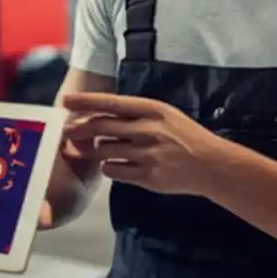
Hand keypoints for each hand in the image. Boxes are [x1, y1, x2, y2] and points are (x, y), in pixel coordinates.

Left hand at [63, 92, 220, 195]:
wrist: (210, 164)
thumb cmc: (184, 135)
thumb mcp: (163, 115)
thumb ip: (135, 114)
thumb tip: (100, 114)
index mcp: (152, 110)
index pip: (111, 103)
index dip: (86, 101)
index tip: (66, 100)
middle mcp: (148, 130)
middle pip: (101, 127)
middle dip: (79, 129)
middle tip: (68, 130)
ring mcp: (147, 154)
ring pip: (104, 150)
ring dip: (94, 150)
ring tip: (95, 149)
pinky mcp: (146, 176)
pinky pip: (113, 171)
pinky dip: (108, 167)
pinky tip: (113, 165)